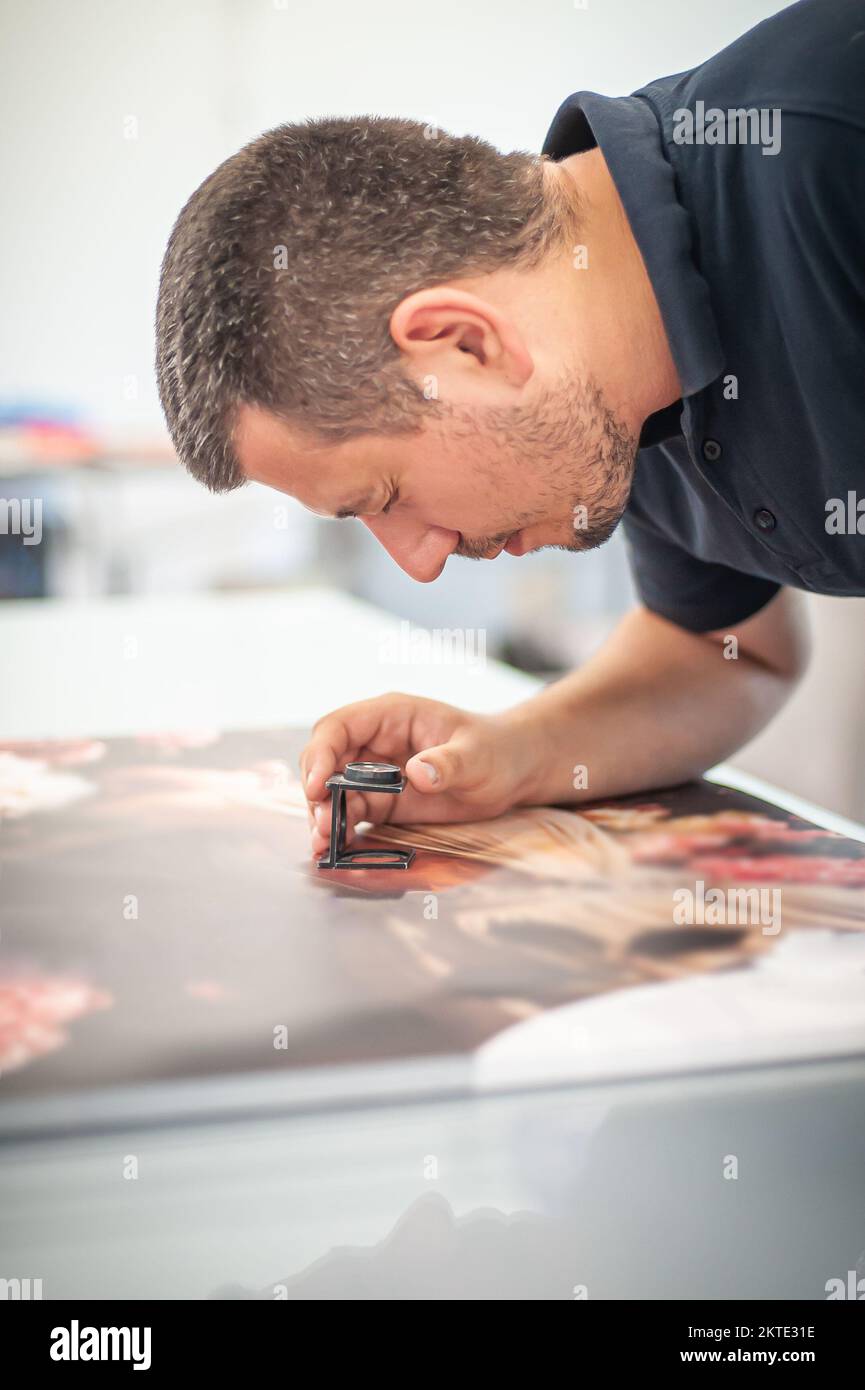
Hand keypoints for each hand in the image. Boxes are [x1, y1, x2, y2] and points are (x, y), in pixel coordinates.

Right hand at [300, 693, 541, 859]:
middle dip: (318, 793)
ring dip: (325, 817)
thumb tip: (418, 772)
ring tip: (324, 846)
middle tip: (322, 827)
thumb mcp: (478, 755)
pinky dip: (341, 832)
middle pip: (326, 762)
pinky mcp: (384, 802)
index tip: (317, 786)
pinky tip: (336, 851)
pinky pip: (353, 815)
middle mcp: (376, 743)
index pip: (338, 728)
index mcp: (391, 716)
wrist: (512, 772)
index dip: (320, 754)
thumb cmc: (496, 750)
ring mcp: (376, 774)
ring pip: (334, 792)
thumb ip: (449, 762)